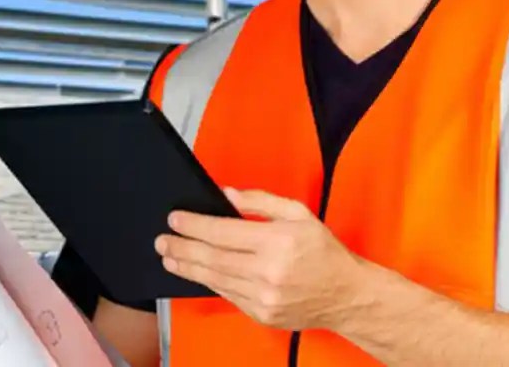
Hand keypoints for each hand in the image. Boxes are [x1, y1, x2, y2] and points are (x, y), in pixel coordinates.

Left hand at [155, 187, 365, 331]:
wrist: (346, 295)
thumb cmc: (323, 251)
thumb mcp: (298, 213)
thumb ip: (261, 202)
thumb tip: (226, 195)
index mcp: (277, 242)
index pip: (223, 232)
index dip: (194, 225)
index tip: (175, 219)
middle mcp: (269, 272)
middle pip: (212, 258)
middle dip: (181, 248)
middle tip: (162, 241)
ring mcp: (264, 297)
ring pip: (215, 279)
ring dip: (188, 267)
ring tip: (170, 257)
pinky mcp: (262, 314)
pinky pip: (228, 295)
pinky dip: (209, 282)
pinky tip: (197, 273)